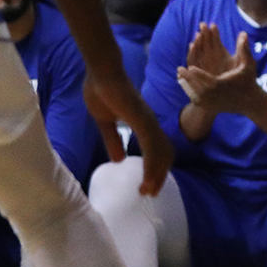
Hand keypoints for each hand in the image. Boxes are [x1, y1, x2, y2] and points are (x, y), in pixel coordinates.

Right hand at [84, 70, 170, 195]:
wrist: (101, 73)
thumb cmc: (102, 92)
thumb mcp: (105, 122)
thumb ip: (112, 139)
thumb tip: (117, 159)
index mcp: (143, 124)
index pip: (156, 150)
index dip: (154, 168)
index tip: (146, 186)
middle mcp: (150, 124)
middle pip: (164, 154)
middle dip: (159, 175)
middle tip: (149, 193)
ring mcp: (147, 121)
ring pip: (160, 152)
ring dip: (156, 173)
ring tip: (148, 190)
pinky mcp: (141, 119)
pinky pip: (151, 144)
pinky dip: (151, 162)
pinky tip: (147, 175)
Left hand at [177, 32, 265, 114]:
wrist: (249, 102)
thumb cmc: (248, 81)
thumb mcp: (248, 64)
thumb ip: (244, 49)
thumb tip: (243, 33)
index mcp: (221, 84)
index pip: (205, 78)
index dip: (196, 73)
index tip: (189, 66)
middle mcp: (213, 95)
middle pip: (196, 86)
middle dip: (187, 77)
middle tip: (179, 68)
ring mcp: (210, 103)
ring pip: (194, 93)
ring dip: (187, 84)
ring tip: (180, 75)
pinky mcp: (209, 107)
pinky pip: (195, 99)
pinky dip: (190, 91)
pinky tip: (186, 85)